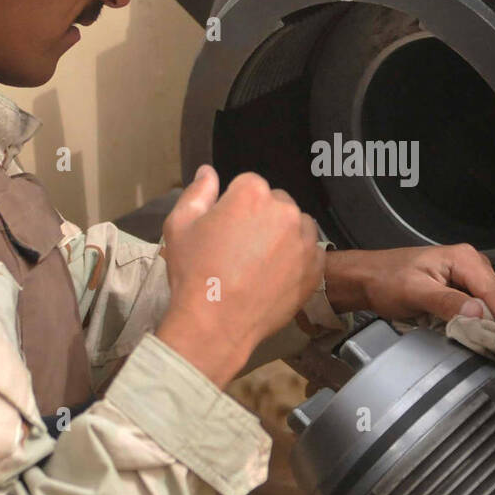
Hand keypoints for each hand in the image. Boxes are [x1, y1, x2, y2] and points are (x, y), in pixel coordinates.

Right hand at [155, 166, 323, 388]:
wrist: (216, 323)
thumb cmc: (194, 272)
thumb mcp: (180, 226)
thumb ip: (198, 192)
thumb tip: (208, 172)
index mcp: (252, 194)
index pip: (248, 185)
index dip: (234, 205)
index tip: (225, 228)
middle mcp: (284, 210)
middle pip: (276, 203)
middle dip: (262, 217)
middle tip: (242, 248)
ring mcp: (304, 239)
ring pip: (297, 225)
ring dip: (284, 235)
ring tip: (261, 262)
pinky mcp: (315, 267)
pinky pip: (310, 252)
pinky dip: (298, 259)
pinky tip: (276, 275)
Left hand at [325, 245, 494, 325]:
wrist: (367, 278)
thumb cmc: (387, 280)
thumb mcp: (415, 292)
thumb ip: (447, 302)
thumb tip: (478, 314)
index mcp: (465, 258)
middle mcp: (473, 263)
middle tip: (494, 347)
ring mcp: (469, 275)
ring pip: (492, 303)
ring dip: (489, 322)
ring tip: (484, 341)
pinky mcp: (463, 287)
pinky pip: (480, 306)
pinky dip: (479, 320)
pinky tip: (473, 331)